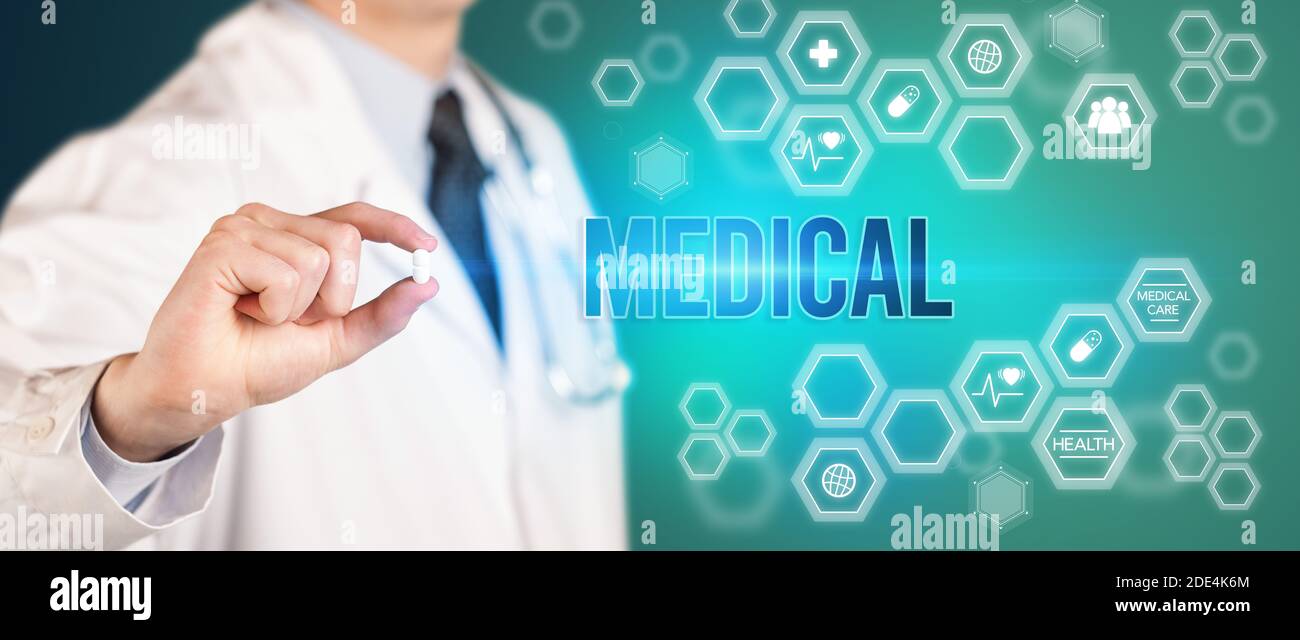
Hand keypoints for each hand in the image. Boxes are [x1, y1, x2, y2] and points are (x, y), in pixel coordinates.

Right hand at [91, 202, 438, 461]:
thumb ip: (381, 315)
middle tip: (285, 319)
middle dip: (332, 296)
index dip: (394, 226)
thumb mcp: (336, 341)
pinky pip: (285, 274)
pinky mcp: (222, 244)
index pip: (354, 217)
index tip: (427, 247)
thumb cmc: (258, 362)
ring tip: (257, 316)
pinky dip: (273, 308)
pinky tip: (239, 311)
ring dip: (297, 307)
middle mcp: (270, 223)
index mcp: (296, 239)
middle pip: (346, 239)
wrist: (206, 390)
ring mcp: (243, 228)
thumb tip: (428, 284)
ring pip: (317, 258)